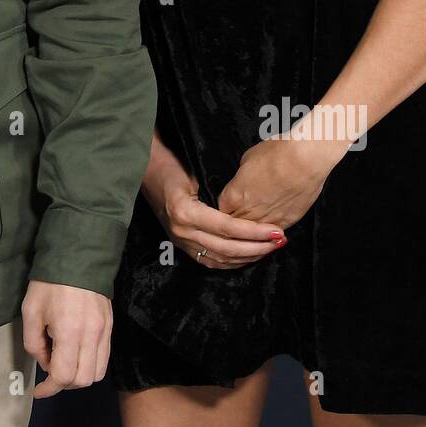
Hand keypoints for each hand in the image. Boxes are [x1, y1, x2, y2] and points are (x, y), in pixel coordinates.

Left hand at [21, 280, 111, 398]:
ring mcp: (105, 332)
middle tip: (51, 372)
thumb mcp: (31, 311)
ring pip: (98, 373)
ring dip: (80, 376)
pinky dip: (91, 364)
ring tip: (65, 363)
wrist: (77, 256)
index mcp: (69, 332)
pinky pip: (105, 358)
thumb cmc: (49, 284)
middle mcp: (92, 336)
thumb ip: (34, 343)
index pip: (64, 376)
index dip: (49, 388)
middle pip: (84, 380)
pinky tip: (77, 353)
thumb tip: (45, 363)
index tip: (38, 390)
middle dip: (65, 383)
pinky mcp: (111, 326)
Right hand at [148, 172, 285, 269]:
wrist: (145, 171)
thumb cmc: (172, 165)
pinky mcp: (182, 246)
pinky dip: (233, 261)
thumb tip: (251, 205)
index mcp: (185, 212)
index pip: (227, 228)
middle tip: (279, 240)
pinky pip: (210, 261)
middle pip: (227, 249)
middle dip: (257, 247)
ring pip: (220, 259)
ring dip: (248, 256)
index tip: (276, 230)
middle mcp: (182, 232)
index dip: (254, 231)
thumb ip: (218, 193)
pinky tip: (250, 255)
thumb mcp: (195, 173)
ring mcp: (180, 242)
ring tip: (270, 248)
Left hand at [217, 132, 346, 229]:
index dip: (227, 207)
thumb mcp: (247, 160)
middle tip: (243, 214)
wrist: (303, 160)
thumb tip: (244, 182)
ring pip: (253, 236)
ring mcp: (266, 220)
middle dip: (237, 220)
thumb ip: (241, 178)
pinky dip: (270, 232)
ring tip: (256, 225)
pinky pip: (272, 236)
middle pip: (235, 226)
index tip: (231, 204)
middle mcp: (247, 212)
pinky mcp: (285, 223)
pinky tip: (271, 226)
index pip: (221, 211)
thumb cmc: (276, 155)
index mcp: (233, 197)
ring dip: (253, 230)